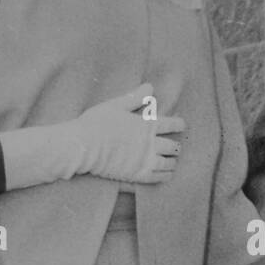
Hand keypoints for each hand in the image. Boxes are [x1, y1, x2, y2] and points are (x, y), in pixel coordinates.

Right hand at [70, 83, 185, 183]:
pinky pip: (159, 177)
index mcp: (147, 124)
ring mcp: (145, 161)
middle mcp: (151, 143)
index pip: (173, 124)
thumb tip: (150, 87)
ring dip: (172, 161)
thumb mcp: (116, 105)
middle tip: (175, 147)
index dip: (180, 124)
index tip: (181, 125)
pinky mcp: (138, 175)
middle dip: (176, 146)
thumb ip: (135, 98)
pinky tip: (166, 174)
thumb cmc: (96, 123)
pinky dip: (165, 175)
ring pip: (169, 163)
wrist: (82, 146)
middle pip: (174, 146)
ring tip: (171, 161)